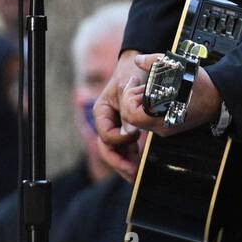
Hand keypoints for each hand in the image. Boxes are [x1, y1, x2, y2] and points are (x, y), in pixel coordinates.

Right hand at [94, 50, 146, 181]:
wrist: (140, 65)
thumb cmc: (132, 72)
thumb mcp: (128, 88)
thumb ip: (127, 110)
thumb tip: (131, 132)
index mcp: (101, 111)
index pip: (106, 134)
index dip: (119, 139)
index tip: (136, 136)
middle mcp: (106, 121)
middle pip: (107, 148)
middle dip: (119, 162)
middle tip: (133, 173)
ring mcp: (115, 126)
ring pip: (116, 151)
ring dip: (125, 164)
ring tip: (136, 176)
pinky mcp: (126, 130)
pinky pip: (126, 147)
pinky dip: (131, 157)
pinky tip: (139, 167)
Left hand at [119, 56, 223, 138]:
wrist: (220, 96)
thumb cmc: (200, 85)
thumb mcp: (178, 68)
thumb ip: (155, 62)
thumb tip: (138, 60)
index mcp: (161, 117)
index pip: (130, 114)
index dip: (128, 97)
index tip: (135, 82)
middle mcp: (161, 127)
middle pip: (132, 117)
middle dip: (132, 98)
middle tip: (139, 83)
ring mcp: (166, 127)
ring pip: (140, 118)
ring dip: (140, 101)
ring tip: (149, 86)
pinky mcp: (170, 125)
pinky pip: (150, 118)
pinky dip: (148, 105)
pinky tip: (157, 92)